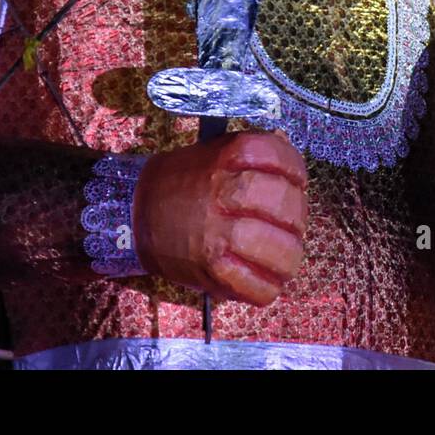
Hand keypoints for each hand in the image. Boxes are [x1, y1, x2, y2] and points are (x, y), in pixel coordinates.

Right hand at [133, 130, 307, 305]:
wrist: (137, 212)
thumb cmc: (184, 181)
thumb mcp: (214, 152)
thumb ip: (253, 153)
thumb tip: (287, 147)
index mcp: (225, 157)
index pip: (276, 156)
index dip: (295, 169)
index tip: (296, 180)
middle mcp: (222, 193)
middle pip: (283, 202)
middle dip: (297, 215)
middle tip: (291, 222)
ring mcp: (217, 233)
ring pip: (280, 250)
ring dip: (290, 256)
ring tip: (284, 255)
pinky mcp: (211, 270)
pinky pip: (258, 287)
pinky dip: (268, 287)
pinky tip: (264, 277)